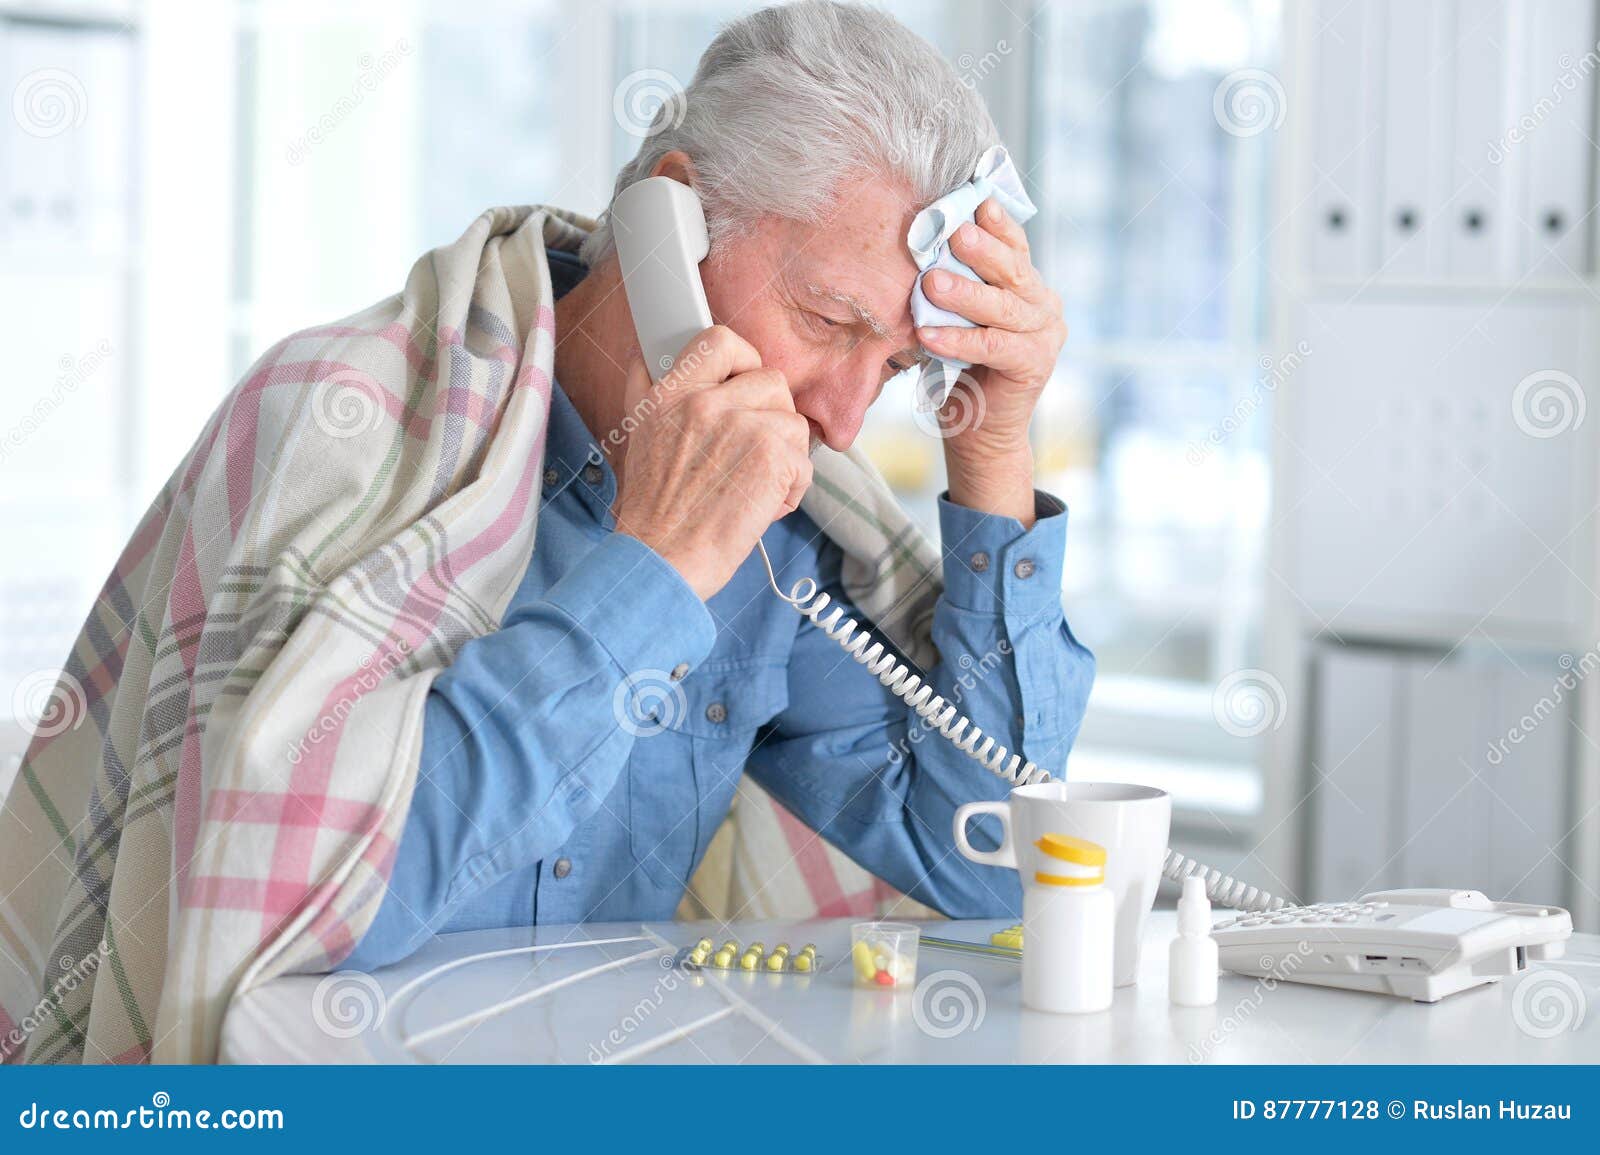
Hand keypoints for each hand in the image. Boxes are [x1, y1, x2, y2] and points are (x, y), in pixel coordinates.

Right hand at [612, 325, 813, 600]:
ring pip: (793, 422)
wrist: (661, 560)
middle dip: (772, 419)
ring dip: (784, 458)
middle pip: (772, 381)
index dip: (744, 361)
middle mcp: (705, 402)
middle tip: (752, 454)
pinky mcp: (771, 457)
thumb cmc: (654, 512)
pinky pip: (804, 461)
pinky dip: (791, 490)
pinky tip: (762, 508)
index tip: (744, 386)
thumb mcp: (638, 436)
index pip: (720, 340)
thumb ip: (647, 391)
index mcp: (669, 393)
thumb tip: (649, 355)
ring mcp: (742, 426)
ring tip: (754, 487)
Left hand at [916, 198, 1065, 524]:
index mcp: (1028, 288)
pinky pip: (992, 345)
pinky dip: (958, 339)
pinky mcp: (1034, 365)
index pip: (1014, 248)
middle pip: (1012, 270)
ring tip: (931, 282)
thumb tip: (927, 246)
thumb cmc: (961, 370)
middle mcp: (1045, 307)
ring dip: (964, 293)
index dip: (997, 225)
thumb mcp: (958, 318)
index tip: (976, 201)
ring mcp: (1045, 336)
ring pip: (1002, 307)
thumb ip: (957, 285)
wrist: (978, 433)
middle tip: (954, 231)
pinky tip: (928, 333)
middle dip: (981, 249)